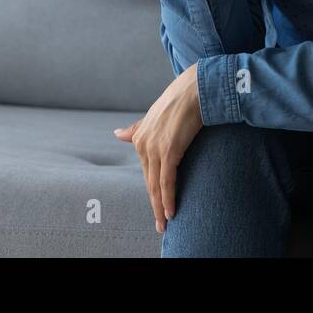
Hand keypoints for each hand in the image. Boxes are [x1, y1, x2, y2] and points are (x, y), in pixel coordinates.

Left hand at [113, 62, 202, 232]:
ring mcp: (155, 147)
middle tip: (160, 224)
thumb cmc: (180, 100)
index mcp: (139, 136)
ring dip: (161, 207)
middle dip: (154, 205)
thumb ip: (136, 128)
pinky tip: (171, 211)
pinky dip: (168, 198)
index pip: (147, 171)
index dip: (152, 191)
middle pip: (148, 182)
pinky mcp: (169, 150)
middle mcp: (143, 143)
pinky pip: (166, 181)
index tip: (157, 207)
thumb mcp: (154, 115)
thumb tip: (117, 134)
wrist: (195, 88)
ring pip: (156, 186)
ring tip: (165, 223)